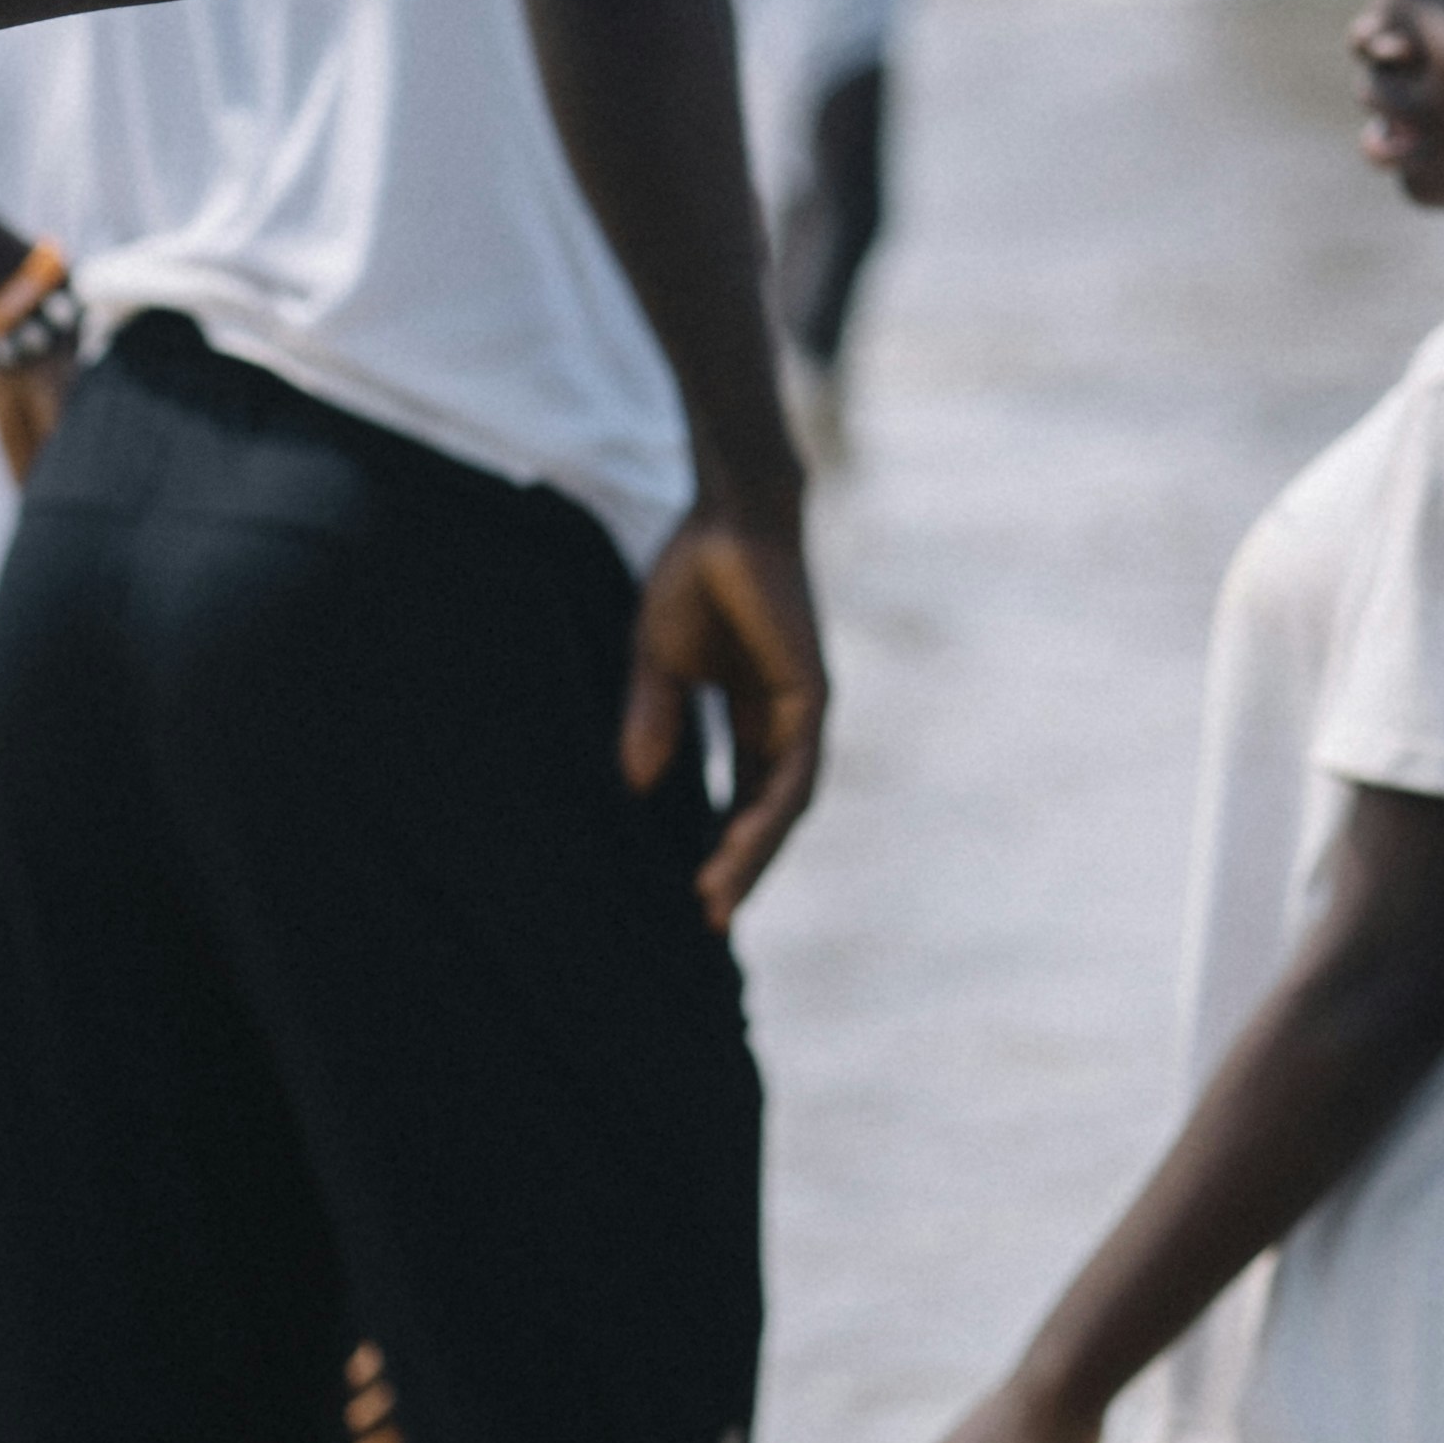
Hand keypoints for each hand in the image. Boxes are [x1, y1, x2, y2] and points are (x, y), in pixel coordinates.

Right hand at [620, 503, 829, 925]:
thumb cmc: (694, 577)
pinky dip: (767, 817)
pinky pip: (793, 775)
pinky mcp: (811, 698)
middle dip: (737, 867)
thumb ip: (652, 718)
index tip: (688, 896)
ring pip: (783, 807)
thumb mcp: (658, 663)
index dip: (717, 845)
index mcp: (751, 713)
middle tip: (705, 924)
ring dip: (751, 857)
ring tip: (716, 904)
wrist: (731, 518)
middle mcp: (783, 721)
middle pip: (766, 814)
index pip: (739, 796)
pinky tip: (738, 851)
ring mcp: (801, 713)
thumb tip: (632, 784)